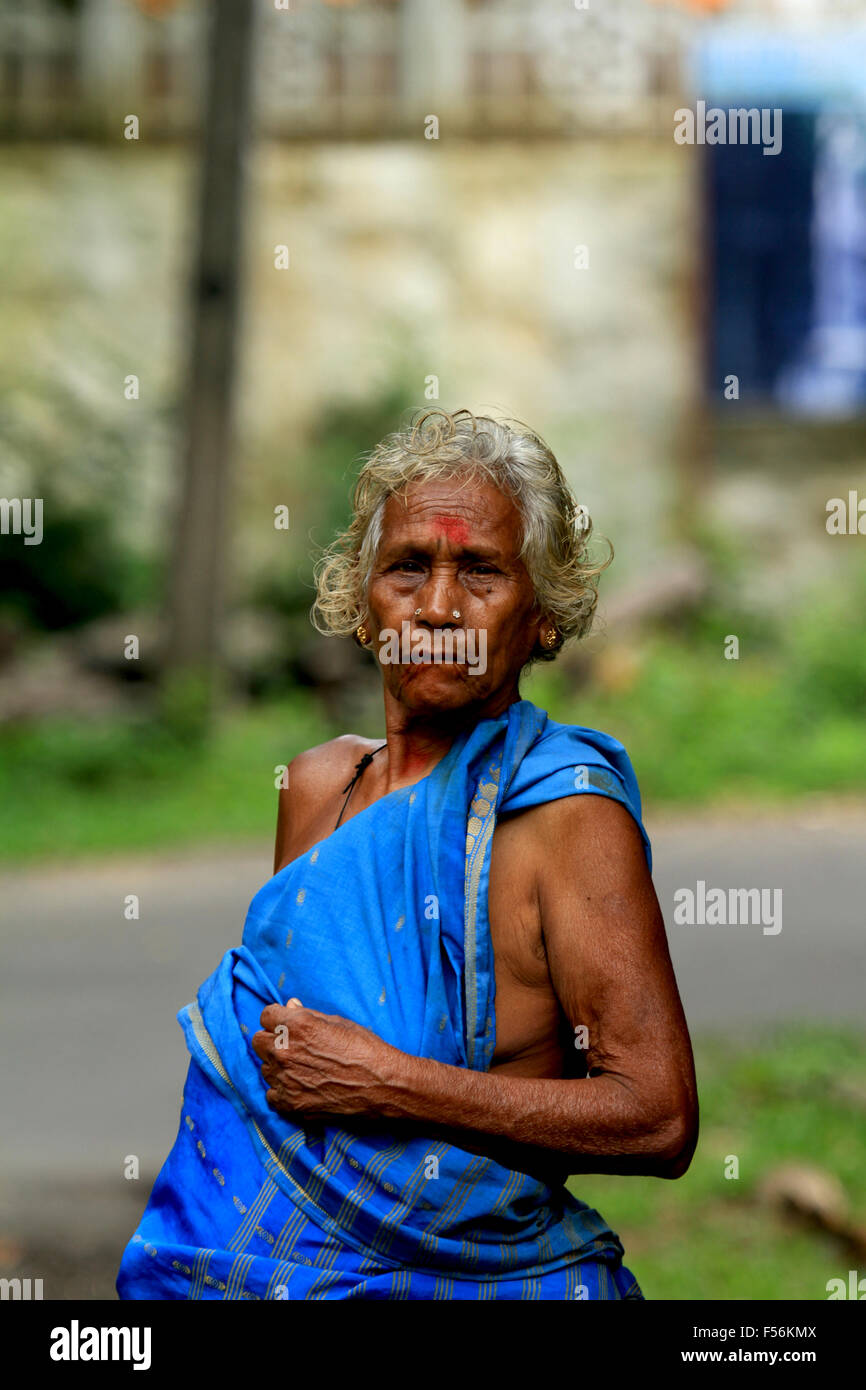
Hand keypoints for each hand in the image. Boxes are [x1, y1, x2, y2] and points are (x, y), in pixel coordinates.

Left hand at [251, 999, 403, 1118]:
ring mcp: (285, 1079)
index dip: (278, 1019)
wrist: (383, 1086)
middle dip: (272, 1041)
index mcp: (297, 1026)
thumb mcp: (339, 1023)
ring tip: (302, 1069)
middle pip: (258, 1041)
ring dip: (277, 1066)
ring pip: (264, 1068)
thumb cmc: (365, 1049)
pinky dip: (282, 1091)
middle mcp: (285, 1052)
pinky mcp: (290, 1104)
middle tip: (293, 1047)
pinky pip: (271, 1094)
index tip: (287, 1025)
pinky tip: (301, 1087)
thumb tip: (290, 1006)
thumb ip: (308, 1015)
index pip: (265, 1015)